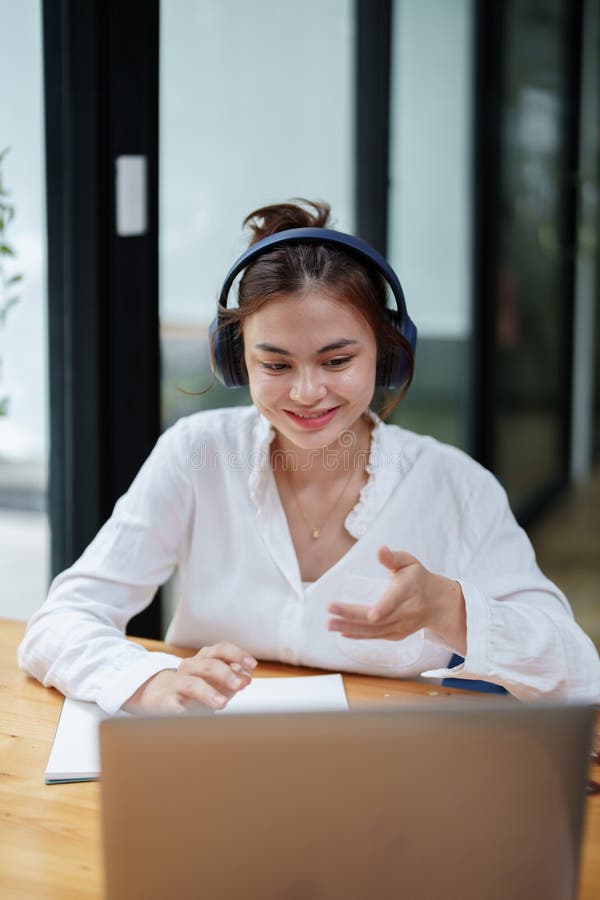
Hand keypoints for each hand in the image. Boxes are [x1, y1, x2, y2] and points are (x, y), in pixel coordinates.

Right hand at [122, 642, 256, 713]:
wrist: (157, 695)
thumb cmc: (194, 689)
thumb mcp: (215, 681)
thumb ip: (233, 677)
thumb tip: (247, 676)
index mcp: (204, 659)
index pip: (221, 649)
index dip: (237, 655)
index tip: (252, 665)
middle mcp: (190, 667)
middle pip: (209, 665)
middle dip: (226, 674)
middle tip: (240, 684)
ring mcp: (177, 683)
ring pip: (193, 684)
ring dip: (209, 692)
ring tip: (222, 703)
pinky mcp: (166, 701)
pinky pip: (176, 704)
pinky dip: (186, 709)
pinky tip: (195, 716)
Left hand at [327, 546, 465, 652]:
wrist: (438, 604)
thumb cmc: (419, 578)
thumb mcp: (410, 562)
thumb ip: (393, 557)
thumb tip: (380, 549)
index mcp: (410, 589)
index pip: (396, 599)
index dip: (384, 607)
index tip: (371, 614)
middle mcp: (406, 611)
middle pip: (378, 618)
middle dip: (352, 616)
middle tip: (329, 611)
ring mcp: (402, 626)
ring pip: (374, 630)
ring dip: (349, 628)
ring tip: (328, 624)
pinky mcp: (396, 635)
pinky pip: (375, 636)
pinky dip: (358, 635)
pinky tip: (341, 632)